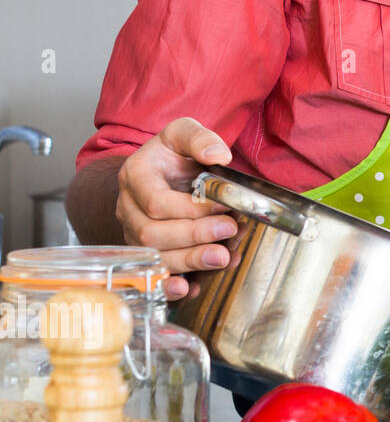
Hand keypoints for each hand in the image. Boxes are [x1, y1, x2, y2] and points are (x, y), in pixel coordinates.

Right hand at [115, 117, 237, 300]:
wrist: (163, 170)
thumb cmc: (174, 153)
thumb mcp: (184, 132)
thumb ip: (199, 138)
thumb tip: (219, 155)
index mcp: (135, 177)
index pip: (155, 201)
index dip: (191, 208)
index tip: (224, 203)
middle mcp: (128, 208)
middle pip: (152, 234)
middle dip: (194, 236)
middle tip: (230, 230)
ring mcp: (134, 233)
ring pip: (154, 257)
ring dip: (190, 261)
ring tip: (224, 257)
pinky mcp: (146, 253)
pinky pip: (152, 276)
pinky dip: (170, 287)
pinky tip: (192, 289)